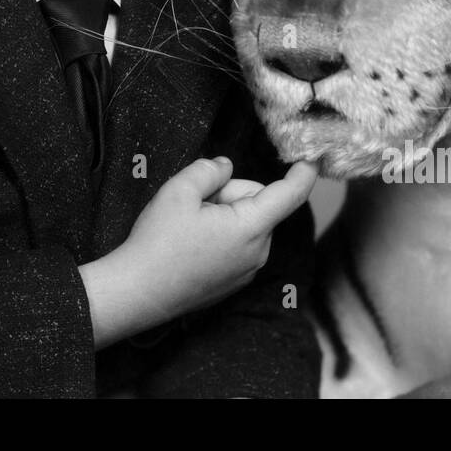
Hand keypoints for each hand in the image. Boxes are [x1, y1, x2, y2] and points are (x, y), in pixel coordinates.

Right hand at [78, 156, 316, 347]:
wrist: (137, 293)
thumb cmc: (158, 242)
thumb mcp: (179, 190)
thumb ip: (209, 169)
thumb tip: (225, 167)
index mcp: (250, 227)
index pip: (290, 194)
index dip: (303, 172)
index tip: (312, 157)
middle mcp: (257, 252)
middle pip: (257, 202)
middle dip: (231, 193)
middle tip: (195, 202)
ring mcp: (247, 271)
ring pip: (246, 222)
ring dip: (223, 215)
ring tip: (188, 227)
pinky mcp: (234, 282)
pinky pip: (237, 244)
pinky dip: (220, 235)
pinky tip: (190, 244)